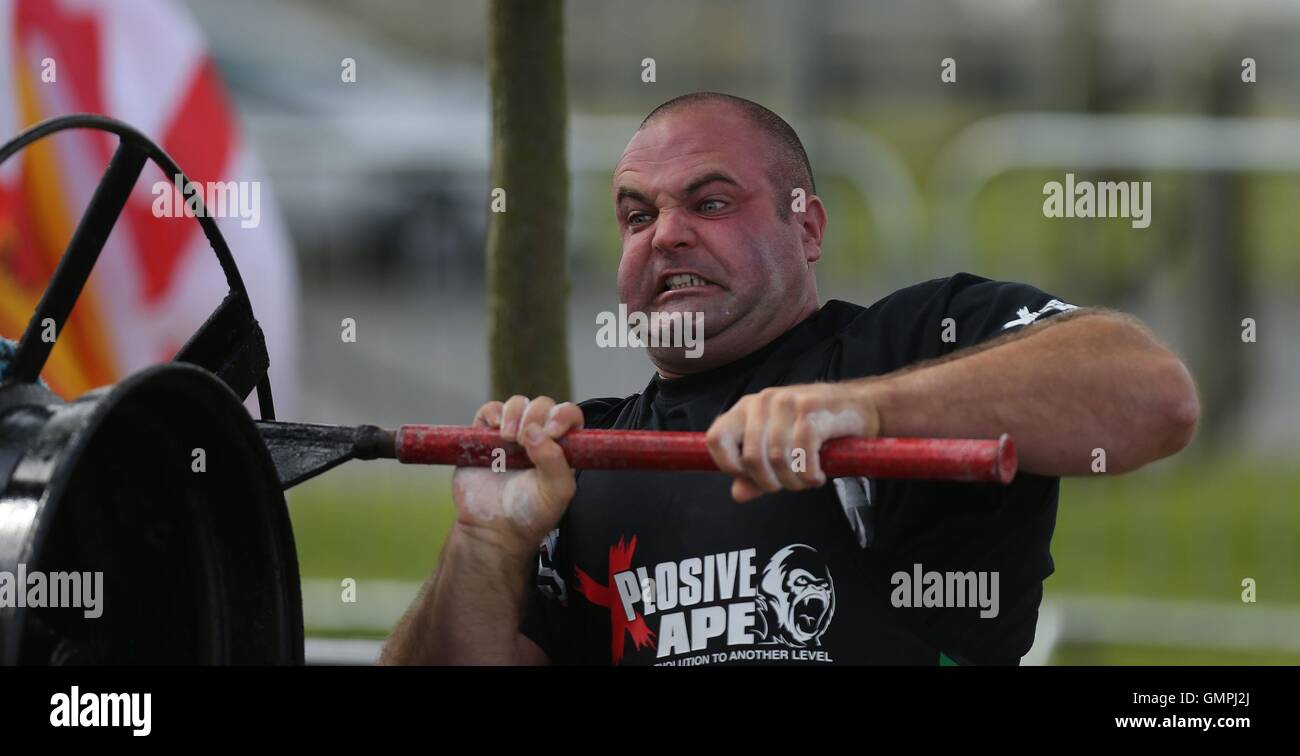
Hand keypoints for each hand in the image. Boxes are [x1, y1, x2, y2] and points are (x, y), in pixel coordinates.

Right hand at [451, 395, 583, 557]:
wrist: (493, 530)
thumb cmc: (531, 514)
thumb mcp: (556, 492)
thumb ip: (555, 462)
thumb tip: (536, 431)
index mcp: (561, 447)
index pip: (569, 416)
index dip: (562, 416)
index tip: (552, 431)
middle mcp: (538, 436)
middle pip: (542, 406)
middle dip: (536, 417)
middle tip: (525, 442)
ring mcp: (511, 435)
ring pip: (518, 404)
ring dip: (515, 413)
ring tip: (510, 438)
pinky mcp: (485, 436)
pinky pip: (489, 411)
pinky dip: (493, 412)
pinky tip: (496, 428)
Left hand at [705, 382, 880, 501]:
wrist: (860, 407)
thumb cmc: (816, 427)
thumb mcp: (781, 448)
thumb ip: (755, 473)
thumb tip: (737, 494)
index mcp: (746, 408)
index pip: (716, 438)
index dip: (729, 466)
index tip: (752, 478)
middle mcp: (762, 401)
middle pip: (752, 457)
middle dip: (771, 483)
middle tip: (789, 484)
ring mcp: (787, 402)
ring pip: (778, 459)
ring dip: (794, 481)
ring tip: (806, 479)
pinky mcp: (811, 410)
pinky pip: (802, 454)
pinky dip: (810, 475)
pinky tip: (817, 476)